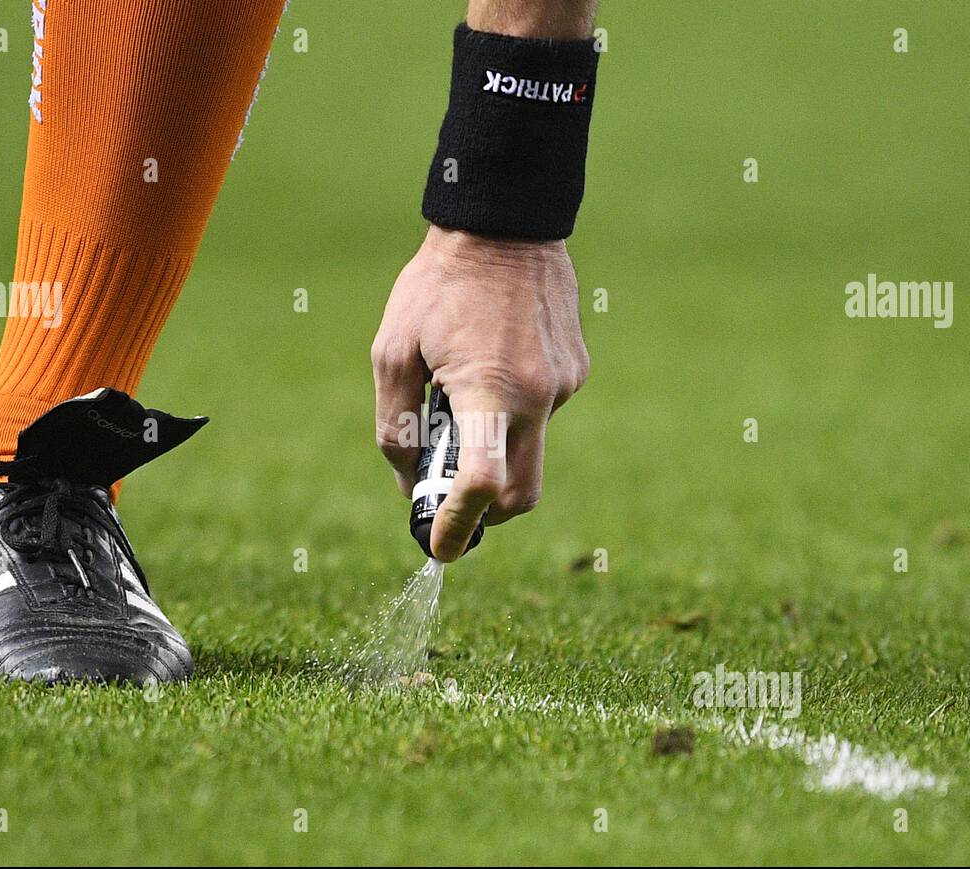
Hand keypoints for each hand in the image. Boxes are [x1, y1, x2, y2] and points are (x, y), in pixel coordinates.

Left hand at [371, 225, 588, 561]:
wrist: (506, 221)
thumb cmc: (439, 284)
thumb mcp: (392, 351)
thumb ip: (395, 426)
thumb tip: (409, 483)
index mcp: (491, 392)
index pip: (482, 485)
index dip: (459, 525)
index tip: (440, 546)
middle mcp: (540, 398)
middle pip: (520, 495)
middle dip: (484, 509)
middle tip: (446, 489)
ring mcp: (565, 386)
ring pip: (528, 450)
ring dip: (493, 444)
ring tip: (461, 385)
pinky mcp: (577, 371)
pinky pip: (542, 413)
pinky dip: (512, 411)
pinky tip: (491, 361)